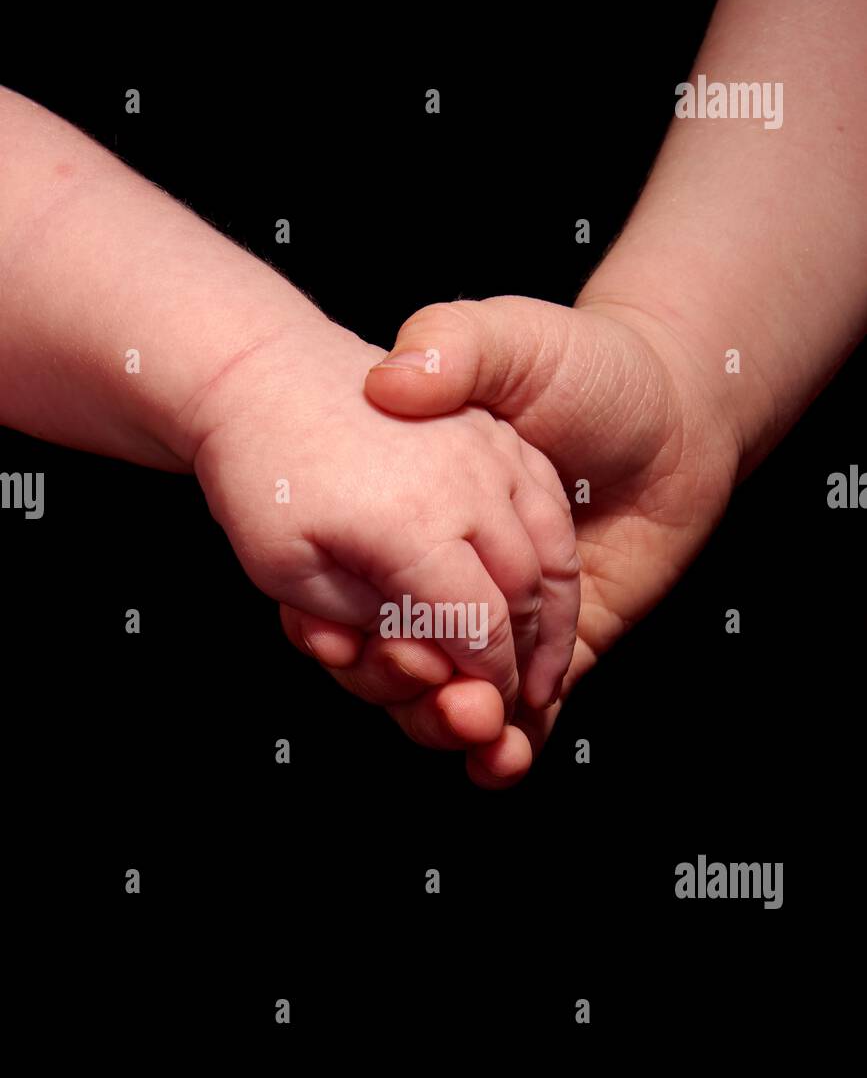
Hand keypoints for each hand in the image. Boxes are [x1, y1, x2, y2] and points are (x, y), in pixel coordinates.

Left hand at [185, 319, 580, 718]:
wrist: (260, 374)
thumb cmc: (261, 475)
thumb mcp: (285, 573)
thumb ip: (362, 623)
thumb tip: (426, 654)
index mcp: (413, 527)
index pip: (480, 627)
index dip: (491, 677)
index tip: (487, 703)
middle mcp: (464, 484)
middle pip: (526, 592)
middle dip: (527, 651)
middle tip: (513, 687)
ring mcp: (485, 448)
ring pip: (550, 547)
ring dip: (553, 608)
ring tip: (538, 648)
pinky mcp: (491, 428)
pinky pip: (548, 500)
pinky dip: (554, 551)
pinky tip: (542, 582)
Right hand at [358, 294, 742, 785]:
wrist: (680, 407)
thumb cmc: (590, 365)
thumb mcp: (512, 339)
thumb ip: (453, 348)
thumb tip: (390, 382)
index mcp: (418, 519)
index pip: (366, 591)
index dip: (349, 624)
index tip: (342, 638)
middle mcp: (450, 573)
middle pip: (403, 657)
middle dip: (404, 687)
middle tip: (424, 679)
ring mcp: (504, 618)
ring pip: (455, 699)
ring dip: (451, 728)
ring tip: (475, 726)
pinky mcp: (561, 651)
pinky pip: (528, 716)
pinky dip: (513, 750)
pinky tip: (507, 760)